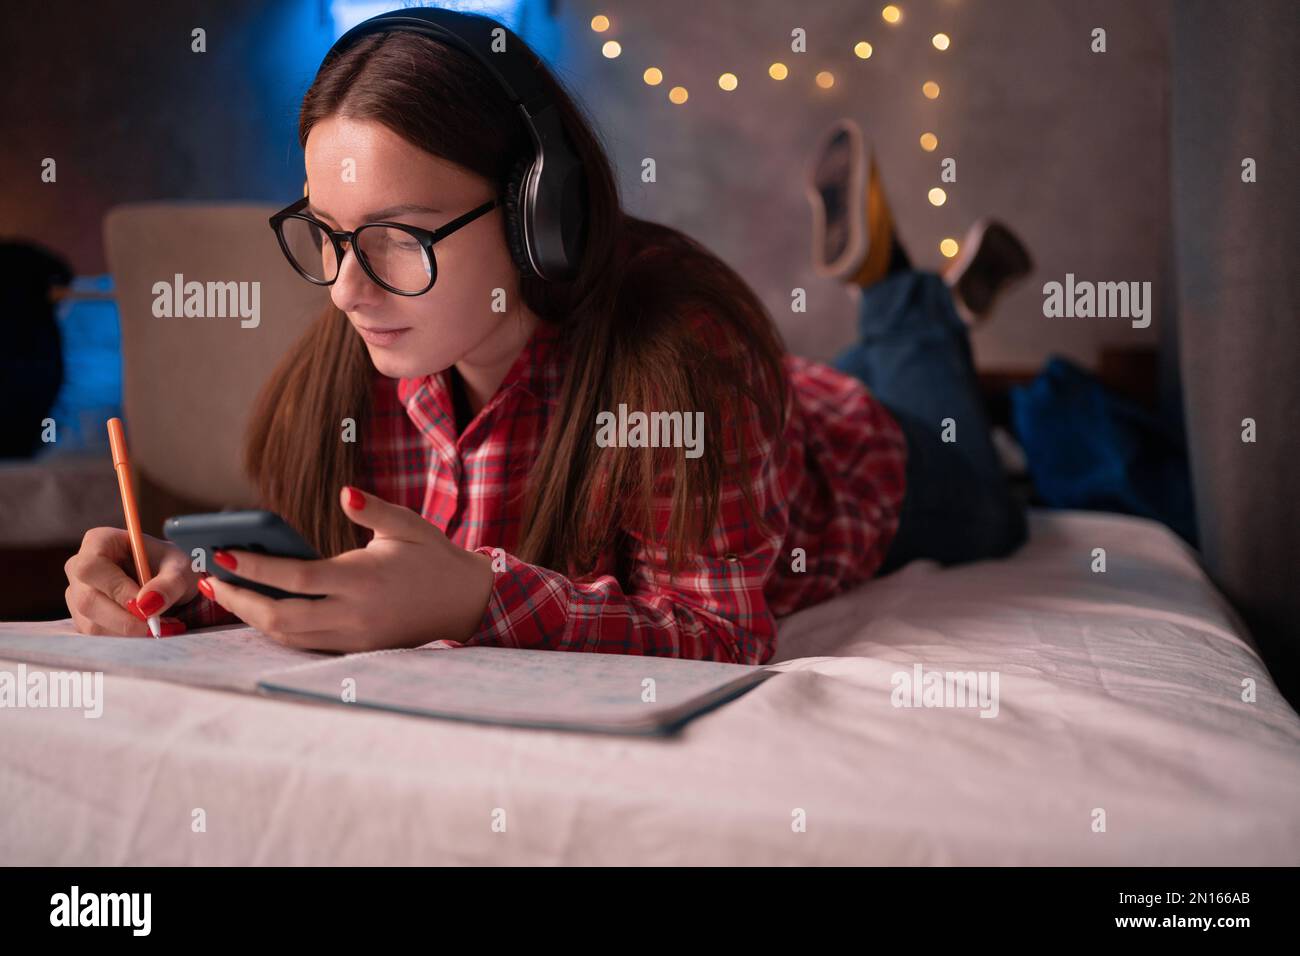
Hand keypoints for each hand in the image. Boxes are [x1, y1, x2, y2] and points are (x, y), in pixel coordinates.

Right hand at [65, 528, 197, 635]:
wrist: (166, 583)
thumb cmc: (170, 567)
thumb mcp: (181, 568)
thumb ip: (170, 583)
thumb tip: (147, 604)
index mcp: (99, 541)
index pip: (91, 567)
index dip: (116, 589)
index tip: (145, 605)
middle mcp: (79, 567)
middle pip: (87, 600)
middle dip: (124, 620)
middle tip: (155, 628)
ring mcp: (77, 594)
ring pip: (90, 623)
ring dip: (127, 633)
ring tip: (159, 627)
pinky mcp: (81, 618)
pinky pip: (95, 636)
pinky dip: (123, 640)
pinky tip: (145, 631)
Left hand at [199, 486, 495, 652]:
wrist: (466, 604)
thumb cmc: (433, 558)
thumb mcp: (408, 525)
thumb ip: (372, 509)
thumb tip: (343, 493)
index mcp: (364, 579)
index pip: (296, 578)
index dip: (254, 568)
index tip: (222, 555)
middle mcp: (354, 614)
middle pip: (280, 616)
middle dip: (238, 600)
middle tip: (210, 579)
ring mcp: (354, 637)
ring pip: (287, 636)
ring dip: (251, 617)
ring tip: (225, 592)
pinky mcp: (355, 648)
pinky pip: (304, 643)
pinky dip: (275, 628)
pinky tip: (257, 608)